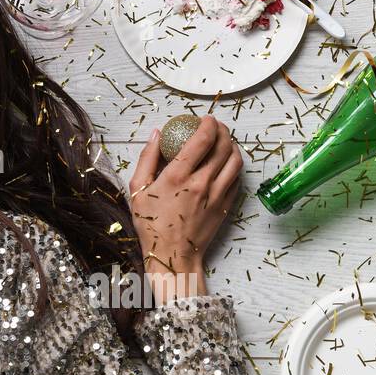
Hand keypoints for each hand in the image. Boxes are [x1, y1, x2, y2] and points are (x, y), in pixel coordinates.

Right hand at [128, 115, 242, 304]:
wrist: (172, 256)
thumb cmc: (151, 224)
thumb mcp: (137, 189)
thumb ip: (147, 158)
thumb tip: (156, 134)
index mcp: (177, 177)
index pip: (202, 140)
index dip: (207, 124)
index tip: (205, 118)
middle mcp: (201, 183)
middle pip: (223, 146)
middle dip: (222, 130)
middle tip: (216, 126)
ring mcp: (217, 195)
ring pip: (236, 161)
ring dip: (233, 146)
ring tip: (224, 141)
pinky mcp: (225, 205)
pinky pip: (237, 179)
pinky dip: (234, 166)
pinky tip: (226, 164)